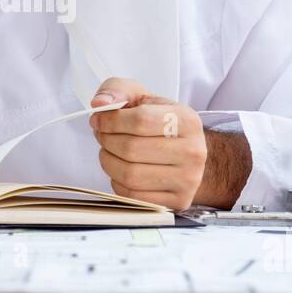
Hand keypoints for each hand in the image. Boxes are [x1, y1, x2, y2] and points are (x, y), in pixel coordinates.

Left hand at [88, 77, 206, 210]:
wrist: (186, 153)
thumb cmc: (160, 124)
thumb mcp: (143, 98)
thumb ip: (119, 90)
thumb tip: (99, 103)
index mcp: (187, 120)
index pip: (140, 120)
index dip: (110, 120)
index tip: (98, 120)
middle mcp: (193, 152)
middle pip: (131, 149)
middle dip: (107, 141)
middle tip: (102, 136)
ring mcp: (187, 180)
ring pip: (130, 175)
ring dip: (108, 162)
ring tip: (109, 152)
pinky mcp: (177, 202)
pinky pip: (133, 196)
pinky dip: (117, 182)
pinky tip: (121, 171)